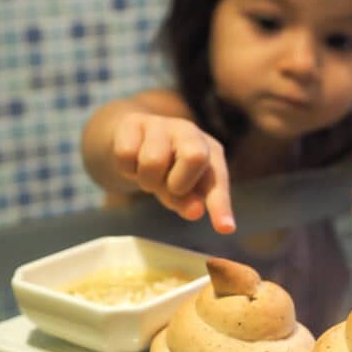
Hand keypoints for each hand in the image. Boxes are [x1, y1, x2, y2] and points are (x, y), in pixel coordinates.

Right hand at [112, 112, 235, 233]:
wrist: (131, 138)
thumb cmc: (166, 169)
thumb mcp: (181, 189)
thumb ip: (189, 202)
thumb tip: (195, 213)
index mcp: (210, 151)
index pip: (217, 181)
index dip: (220, 206)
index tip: (225, 229)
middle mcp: (190, 132)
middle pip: (195, 156)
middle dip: (179, 183)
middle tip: (169, 188)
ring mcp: (162, 124)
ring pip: (152, 160)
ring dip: (147, 180)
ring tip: (148, 177)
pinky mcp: (133, 122)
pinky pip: (126, 155)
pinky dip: (126, 168)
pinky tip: (132, 162)